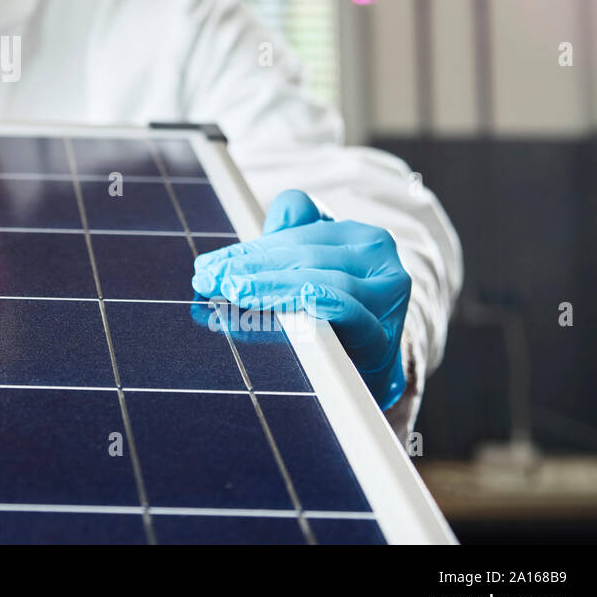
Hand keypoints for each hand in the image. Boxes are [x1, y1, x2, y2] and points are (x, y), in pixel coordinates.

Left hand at [190, 189, 410, 409]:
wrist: (370, 368)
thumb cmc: (331, 314)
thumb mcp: (304, 272)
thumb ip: (278, 246)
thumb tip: (231, 250)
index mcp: (354, 233)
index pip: (294, 229)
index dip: (250, 248)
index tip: (209, 266)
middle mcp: (376, 252)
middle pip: (303, 253)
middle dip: (250, 267)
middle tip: (209, 279)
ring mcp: (386, 291)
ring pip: (321, 278)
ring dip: (271, 286)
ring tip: (234, 292)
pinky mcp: (385, 333)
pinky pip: (350, 310)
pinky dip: (321, 301)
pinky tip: (295, 299)